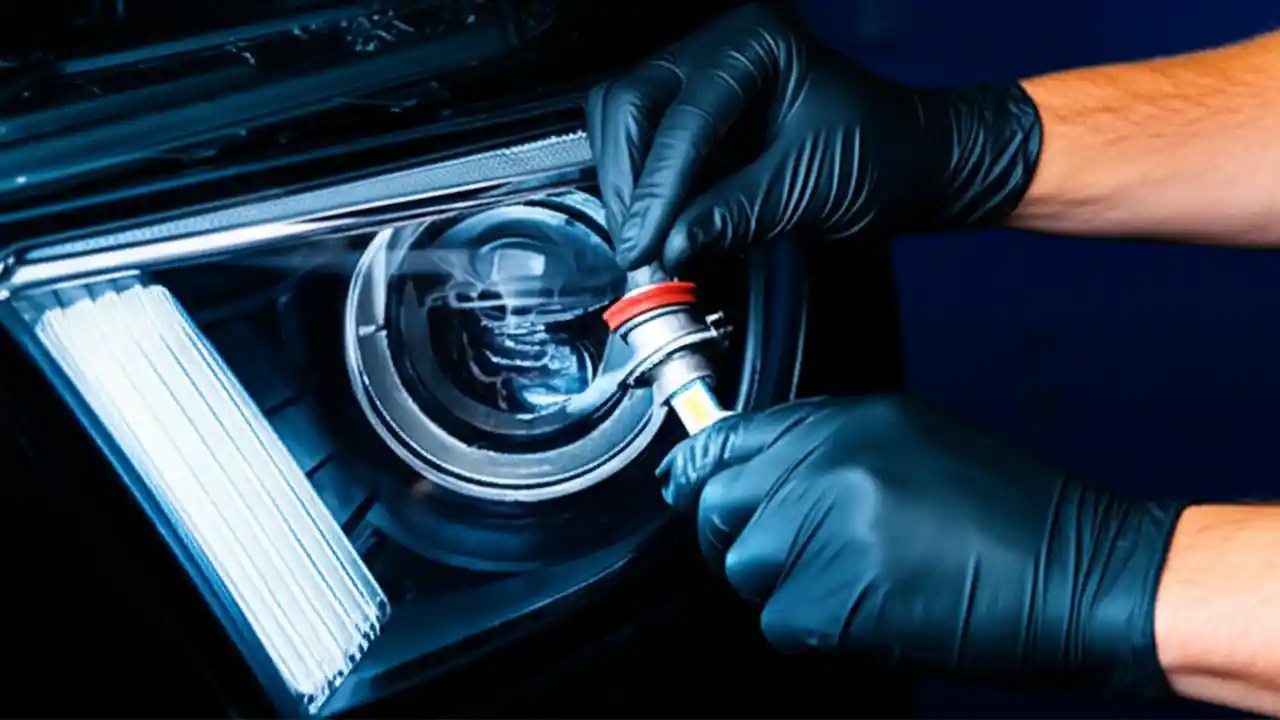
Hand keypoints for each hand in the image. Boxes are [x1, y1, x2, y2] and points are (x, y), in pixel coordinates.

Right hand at [587, 2, 1041, 272]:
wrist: (910, 163)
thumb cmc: (882, 157)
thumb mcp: (807, 190)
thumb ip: (732, 214)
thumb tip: (669, 246)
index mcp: (753, 43)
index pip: (684, 117)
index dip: (658, 188)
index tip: (646, 245)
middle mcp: (717, 46)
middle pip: (629, 103)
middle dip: (628, 180)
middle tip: (638, 247)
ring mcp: (700, 74)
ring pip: (622, 119)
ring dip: (625, 183)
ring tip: (643, 242)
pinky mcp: (693, 111)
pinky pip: (641, 141)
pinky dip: (640, 186)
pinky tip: (652, 224)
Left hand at [659, 395, 1185, 694]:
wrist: (1082, 573)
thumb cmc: (1011, 514)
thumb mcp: (913, 444)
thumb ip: (828, 449)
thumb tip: (758, 473)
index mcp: (846, 422)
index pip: (728, 438)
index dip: (697, 469)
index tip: (685, 486)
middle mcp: (826, 465)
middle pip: (718, 506)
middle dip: (734, 535)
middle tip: (779, 555)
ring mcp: (825, 529)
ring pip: (745, 569)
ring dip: (784, 586)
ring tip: (853, 582)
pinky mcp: (833, 598)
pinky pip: (781, 622)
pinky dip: (815, 630)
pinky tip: (871, 612)